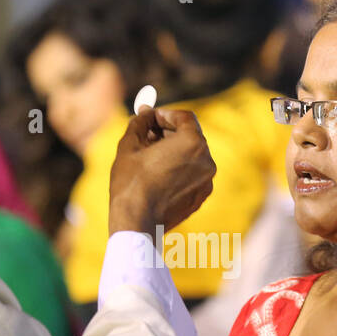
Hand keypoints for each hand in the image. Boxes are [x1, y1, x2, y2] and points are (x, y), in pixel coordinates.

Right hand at [108, 107, 214, 236]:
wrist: (137, 223)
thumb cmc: (131, 183)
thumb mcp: (129, 145)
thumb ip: (140, 122)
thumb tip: (145, 112)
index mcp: (193, 143)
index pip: (184, 117)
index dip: (165, 114)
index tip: (150, 118)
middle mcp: (207, 160)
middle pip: (190, 136)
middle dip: (169, 133)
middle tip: (147, 136)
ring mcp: (206, 181)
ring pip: (191, 157)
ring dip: (173, 152)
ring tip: (149, 158)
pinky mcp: (201, 197)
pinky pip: (192, 175)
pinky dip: (178, 170)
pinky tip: (158, 176)